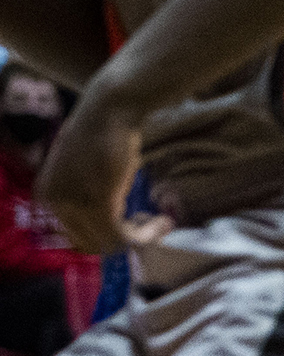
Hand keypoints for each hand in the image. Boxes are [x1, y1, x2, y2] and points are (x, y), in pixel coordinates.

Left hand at [36, 87, 153, 253]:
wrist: (109, 110)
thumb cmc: (101, 133)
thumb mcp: (82, 169)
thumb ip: (85, 195)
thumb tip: (107, 221)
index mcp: (47, 195)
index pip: (79, 238)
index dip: (111, 236)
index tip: (136, 224)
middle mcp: (55, 203)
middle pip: (96, 245)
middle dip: (127, 239)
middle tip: (151, 223)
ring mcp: (75, 204)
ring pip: (113, 243)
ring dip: (143, 238)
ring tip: (161, 223)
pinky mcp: (99, 203)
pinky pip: (125, 236)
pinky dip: (148, 235)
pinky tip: (164, 222)